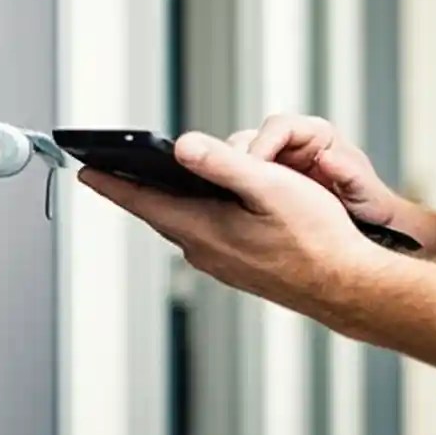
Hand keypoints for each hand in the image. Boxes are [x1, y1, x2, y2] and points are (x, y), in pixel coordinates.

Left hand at [79, 131, 384, 316]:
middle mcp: (204, 250)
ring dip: (170, 201)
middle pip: (159, 212)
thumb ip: (224, 164)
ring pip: (183, 223)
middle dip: (137, 190)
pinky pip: (205, 235)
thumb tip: (181, 146)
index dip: (112, 184)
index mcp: (203, 229)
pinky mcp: (239, 269)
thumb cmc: (318, 240)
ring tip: (157, 182)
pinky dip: (197, 215)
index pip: (143, 201)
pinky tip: (210, 206)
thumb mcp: (271, 188)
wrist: (349, 288)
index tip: (86, 171)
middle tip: (114, 173)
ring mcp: (221, 263)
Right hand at [227, 114, 403, 227]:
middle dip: (238, 159)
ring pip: (239, 158)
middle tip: (233, 185)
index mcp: (317, 135)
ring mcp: (276, 163)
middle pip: (252, 138)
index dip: (262, 144)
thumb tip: (328, 158)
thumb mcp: (365, 192)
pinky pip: (239, 180)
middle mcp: (293, 144)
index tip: (251, 168)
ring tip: (228, 200)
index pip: (279, 127)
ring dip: (231, 176)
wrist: (370, 231)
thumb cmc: (371, 207)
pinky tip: (230, 209)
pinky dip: (231, 190)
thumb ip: (349, 173)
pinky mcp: (265, 183)